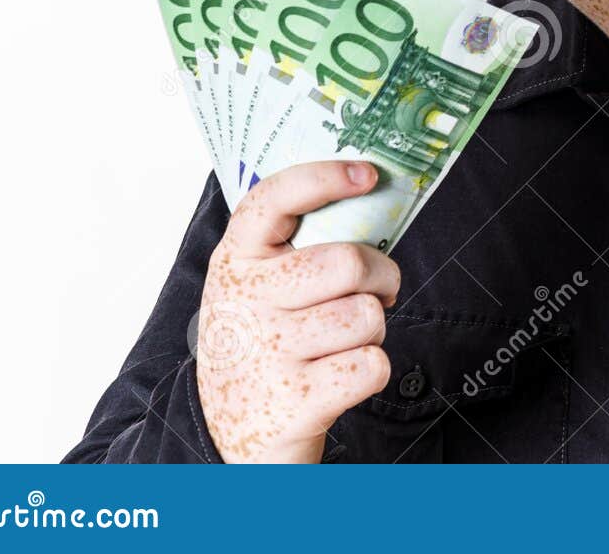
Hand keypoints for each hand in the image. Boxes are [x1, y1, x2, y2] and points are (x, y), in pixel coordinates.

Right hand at [194, 160, 399, 462]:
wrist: (226, 435)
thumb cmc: (261, 343)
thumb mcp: (256, 288)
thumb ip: (293, 245)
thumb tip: (367, 193)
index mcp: (236, 259)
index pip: (275, 198)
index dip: (325, 176)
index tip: (367, 173)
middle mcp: (244, 301)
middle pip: (348, 261)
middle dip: (381, 275)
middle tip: (378, 290)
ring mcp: (267, 352)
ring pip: (367, 315)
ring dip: (373, 329)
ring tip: (346, 341)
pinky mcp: (294, 400)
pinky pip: (372, 365)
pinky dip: (371, 370)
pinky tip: (342, 376)